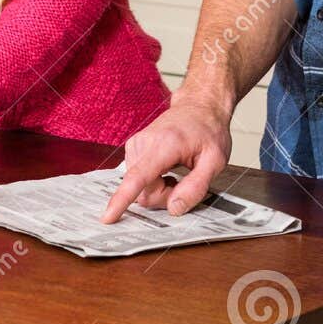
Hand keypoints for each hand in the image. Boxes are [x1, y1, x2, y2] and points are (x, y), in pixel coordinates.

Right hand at [101, 94, 232, 221]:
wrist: (198, 107)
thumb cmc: (208, 131)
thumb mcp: (216, 161)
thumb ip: (196, 187)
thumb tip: (174, 209)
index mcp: (165, 145)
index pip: (138, 177)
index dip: (122, 200)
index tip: (107, 217)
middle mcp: (143, 143)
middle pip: (143, 192)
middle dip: (164, 197)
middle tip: (184, 184)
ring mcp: (135, 145)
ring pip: (140, 188)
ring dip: (159, 189)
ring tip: (176, 173)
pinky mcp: (132, 149)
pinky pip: (138, 180)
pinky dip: (153, 182)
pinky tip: (166, 169)